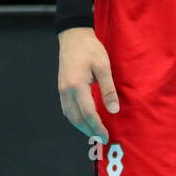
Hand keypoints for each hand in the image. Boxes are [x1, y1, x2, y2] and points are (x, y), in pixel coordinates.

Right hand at [57, 26, 119, 140]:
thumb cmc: (90, 49)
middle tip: (101, 139)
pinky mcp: (61, 88)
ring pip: (70, 115)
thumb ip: (108, 89)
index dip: (97, 126)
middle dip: (89, 131)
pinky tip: (83, 120)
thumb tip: (114, 110)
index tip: (106, 135)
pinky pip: (67, 109)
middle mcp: (66, 91)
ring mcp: (62, 90)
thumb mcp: (103, 67)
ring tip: (93, 133)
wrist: (73, 37)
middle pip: (76, 118)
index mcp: (77, 86)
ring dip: (81, 127)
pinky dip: (75, 118)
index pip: (87, 113)